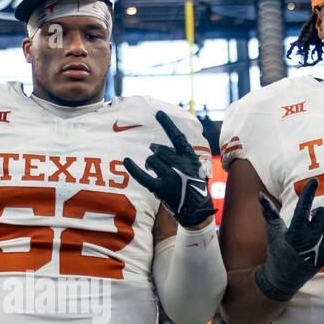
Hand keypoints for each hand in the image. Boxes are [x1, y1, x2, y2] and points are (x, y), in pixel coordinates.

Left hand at [124, 111, 213, 227]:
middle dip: (156, 152)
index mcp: (190, 157)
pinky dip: (134, 168)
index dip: (167, 124)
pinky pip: (144, 176)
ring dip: (150, 163)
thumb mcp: (195, 168)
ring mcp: (170, 176)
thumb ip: (180, 156)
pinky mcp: (161, 188)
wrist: (197, 210)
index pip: (177, 137)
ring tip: (153, 169)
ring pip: (152, 160)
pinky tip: (127, 161)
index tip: (158, 113)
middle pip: (160, 150)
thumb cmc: (194, 188)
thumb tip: (155, 148)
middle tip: (156, 156)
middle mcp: (180, 164)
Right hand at [253, 179, 323, 301]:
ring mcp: (322, 246)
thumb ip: (269, 212)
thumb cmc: (277, 252)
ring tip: (319, 228)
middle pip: (323, 213)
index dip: (309, 192)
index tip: (315, 181)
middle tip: (310, 220)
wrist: (283, 278)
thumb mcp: (273, 232)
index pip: (304, 207)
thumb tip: (259, 195)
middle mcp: (311, 238)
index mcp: (295, 231)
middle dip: (318, 213)